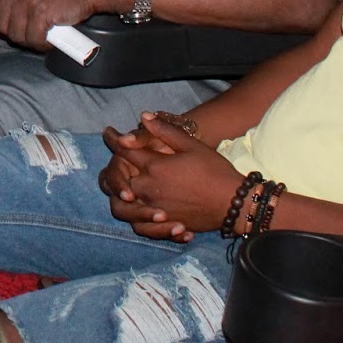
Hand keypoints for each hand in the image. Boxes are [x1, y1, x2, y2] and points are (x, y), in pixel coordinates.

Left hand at [0, 0, 124, 51]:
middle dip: (17, 35)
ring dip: (31, 41)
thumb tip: (1, 26)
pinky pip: (34, 40)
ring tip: (46, 33)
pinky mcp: (40, 12)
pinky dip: (43, 45)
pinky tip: (52, 39)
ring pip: (17, 36)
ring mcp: (26, 0)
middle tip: (35, 32)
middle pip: (2, 26)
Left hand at [102, 118, 243, 241]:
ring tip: (128, 190)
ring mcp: (155, 208)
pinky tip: (145, 211)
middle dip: (116, 169)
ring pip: (125, 205)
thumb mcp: (191, 145)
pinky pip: (141, 225)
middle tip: (119, 164)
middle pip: (120, 178)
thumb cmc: (214, 170)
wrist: (234, 203)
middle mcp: (149, 188)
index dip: (113, 139)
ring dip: (123, 196)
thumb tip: (143, 116)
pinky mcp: (165, 224)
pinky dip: (139, 219)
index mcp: (154, 165)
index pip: (124, 149)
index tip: (108, 133)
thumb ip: (165, 131)